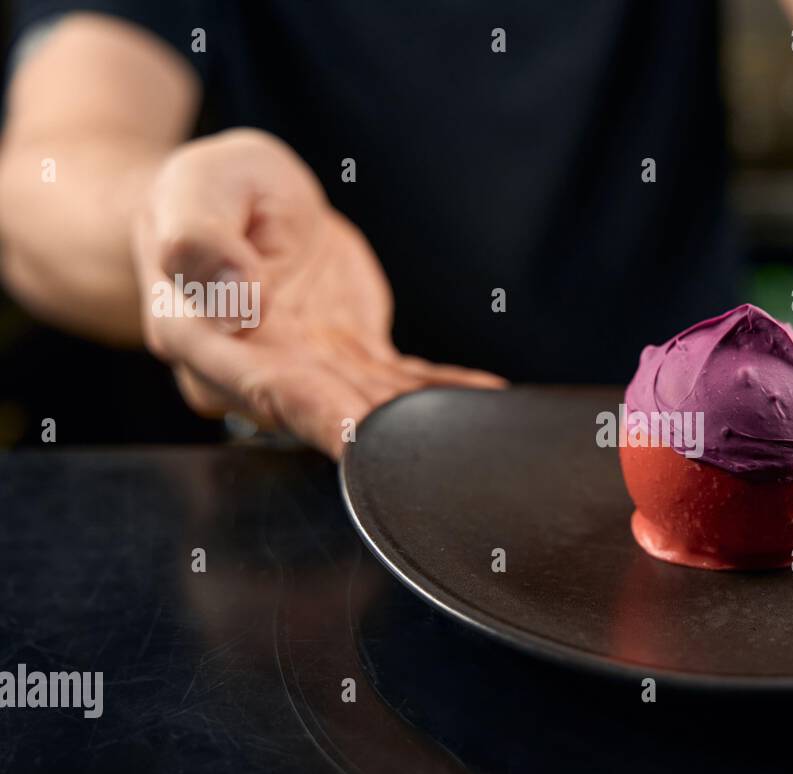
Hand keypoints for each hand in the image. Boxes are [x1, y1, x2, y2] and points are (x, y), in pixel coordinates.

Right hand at [132, 128, 504, 457]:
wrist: (228, 205)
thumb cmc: (206, 193)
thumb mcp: (199, 189)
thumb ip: (203, 240)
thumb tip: (235, 296)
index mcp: (202, 337)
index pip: (263, 385)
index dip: (315, 414)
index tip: (357, 436)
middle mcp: (253, 370)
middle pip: (324, 412)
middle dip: (380, 436)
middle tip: (434, 452)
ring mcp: (302, 370)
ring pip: (365, 406)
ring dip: (415, 424)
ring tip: (471, 432)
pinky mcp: (344, 360)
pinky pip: (392, 384)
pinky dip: (436, 392)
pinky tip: (480, 398)